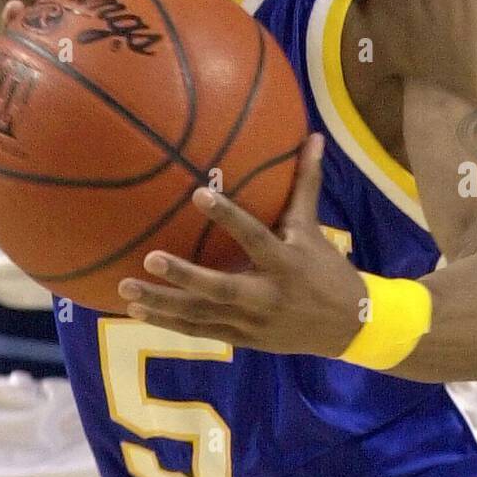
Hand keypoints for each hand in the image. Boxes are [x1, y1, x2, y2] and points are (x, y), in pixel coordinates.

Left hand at [117, 136, 366, 356]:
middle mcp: (266, 295)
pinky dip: (168, 323)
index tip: (197, 194)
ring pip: (202, 315)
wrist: (349, 327)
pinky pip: (200, 331)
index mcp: (285, 263)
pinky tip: (136, 311)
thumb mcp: (315, 228)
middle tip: (149, 259)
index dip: (228, 217)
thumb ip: (307, 183)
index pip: (254, 237)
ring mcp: (251, 322)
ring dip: (163, 304)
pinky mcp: (242, 340)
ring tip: (126, 289)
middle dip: (184, 276)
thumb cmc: (327, 270)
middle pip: (221, 288)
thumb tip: (314, 136)